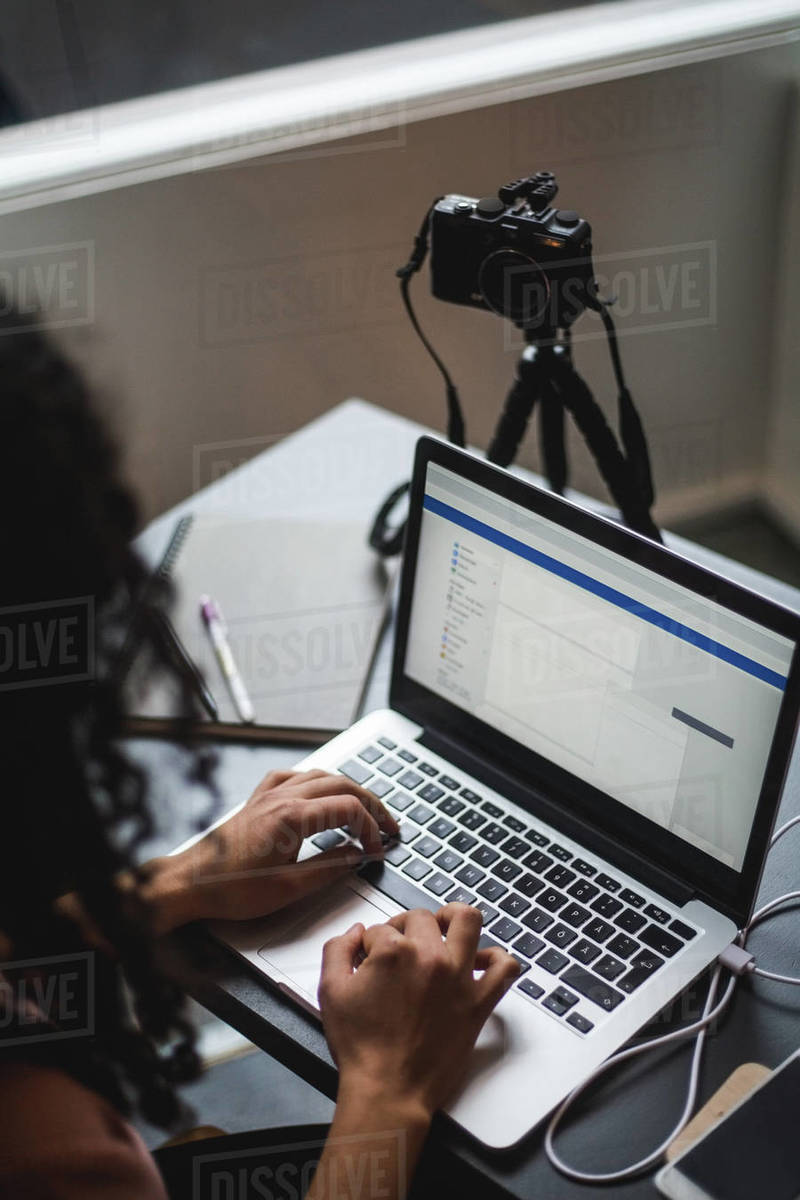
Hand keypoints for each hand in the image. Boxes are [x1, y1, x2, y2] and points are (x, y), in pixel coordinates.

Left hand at [140, 768, 398, 933]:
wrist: (188, 883)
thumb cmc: (230, 889)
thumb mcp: (288, 889)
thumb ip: (329, 870)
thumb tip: (357, 858)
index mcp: (293, 817)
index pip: (350, 809)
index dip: (372, 828)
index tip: (379, 849)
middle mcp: (282, 798)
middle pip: (342, 785)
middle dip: (372, 804)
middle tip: (389, 826)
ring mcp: (269, 795)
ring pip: (322, 776)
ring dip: (349, 789)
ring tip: (366, 809)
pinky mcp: (258, 799)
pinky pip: (294, 777)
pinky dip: (317, 782)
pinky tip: (320, 792)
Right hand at [319, 903, 518, 1119]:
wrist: (389, 1092)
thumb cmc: (362, 1048)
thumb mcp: (330, 993)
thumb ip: (337, 951)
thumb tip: (355, 933)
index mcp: (394, 953)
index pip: (381, 929)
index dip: (370, 944)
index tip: (368, 959)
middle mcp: (430, 957)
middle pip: (421, 918)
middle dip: (404, 927)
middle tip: (398, 947)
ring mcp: (459, 978)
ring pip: (469, 921)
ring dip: (454, 918)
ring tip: (444, 928)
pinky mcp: (478, 1002)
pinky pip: (504, 969)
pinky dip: (497, 960)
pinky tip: (480, 963)